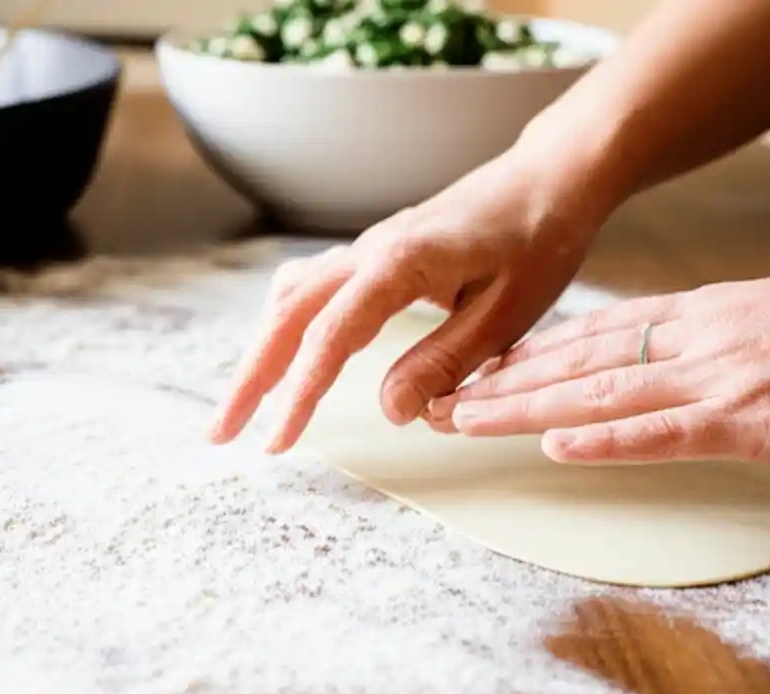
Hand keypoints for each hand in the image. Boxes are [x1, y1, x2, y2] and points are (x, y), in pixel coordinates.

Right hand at [209, 145, 614, 453]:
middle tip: (221, 433)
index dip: (299, 392)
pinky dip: (285, 325)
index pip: (330, 336)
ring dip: (261, 352)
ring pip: (290, 300)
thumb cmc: (537, 239)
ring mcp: (366, 249)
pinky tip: (282, 351)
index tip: (280, 440)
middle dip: (250, 378)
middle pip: (286, 316)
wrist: (547, 178)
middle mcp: (368, 252)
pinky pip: (310, 288)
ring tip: (243, 404)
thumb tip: (392, 409)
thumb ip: (446, 361)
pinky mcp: (374, 255)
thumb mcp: (507, 313)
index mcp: (398, 264)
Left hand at [429, 265, 769, 464]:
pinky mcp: (755, 420)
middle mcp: (696, 338)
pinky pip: (668, 432)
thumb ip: (714, 336)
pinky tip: (558, 446)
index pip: (594, 333)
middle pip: (578, 361)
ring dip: (524, 409)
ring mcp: (720, 377)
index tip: (480, 366)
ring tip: (464, 420)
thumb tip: (669, 354)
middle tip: (440, 398)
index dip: (529, 352)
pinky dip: (609, 441)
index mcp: (701, 314)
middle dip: (501, 382)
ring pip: (600, 393)